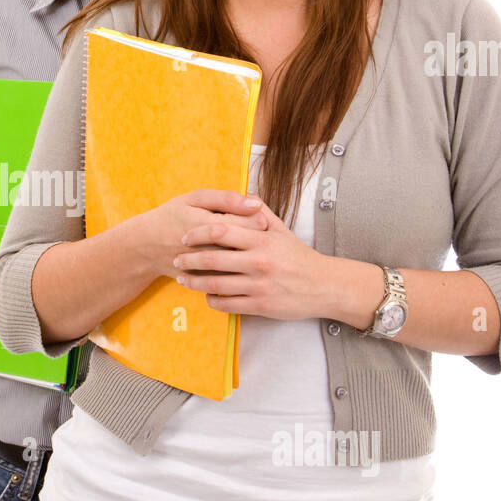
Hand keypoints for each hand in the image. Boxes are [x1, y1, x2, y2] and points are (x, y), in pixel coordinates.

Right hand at [131, 189, 270, 282]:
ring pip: (244, 265)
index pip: (254, 222)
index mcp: (210, 224)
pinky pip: (231, 279)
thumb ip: (227, 199)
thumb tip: (256, 203)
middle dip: (258, 239)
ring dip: (250, 256)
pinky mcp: (206, 281)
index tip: (256, 217)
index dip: (260, 218)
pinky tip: (234, 261)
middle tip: (254, 233)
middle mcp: (212, 249)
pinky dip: (237, 270)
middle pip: (252, 246)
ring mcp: (208, 269)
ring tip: (244, 248)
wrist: (145, 246)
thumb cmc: (172, 216)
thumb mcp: (195, 199)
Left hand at [172, 193, 330, 319]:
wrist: (324, 286)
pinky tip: (206, 295)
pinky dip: (212, 300)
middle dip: (189, 259)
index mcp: (262, 240)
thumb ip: (261, 212)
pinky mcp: (260, 305)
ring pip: (216, 284)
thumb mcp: (283, 230)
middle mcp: (259, 261)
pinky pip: (227, 304)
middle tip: (176, 259)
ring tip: (182, 279)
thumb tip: (244, 194)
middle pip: (213, 258)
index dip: (198, 233)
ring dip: (194, 282)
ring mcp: (259, 285)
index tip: (185, 237)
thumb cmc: (299, 256)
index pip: (221, 230)